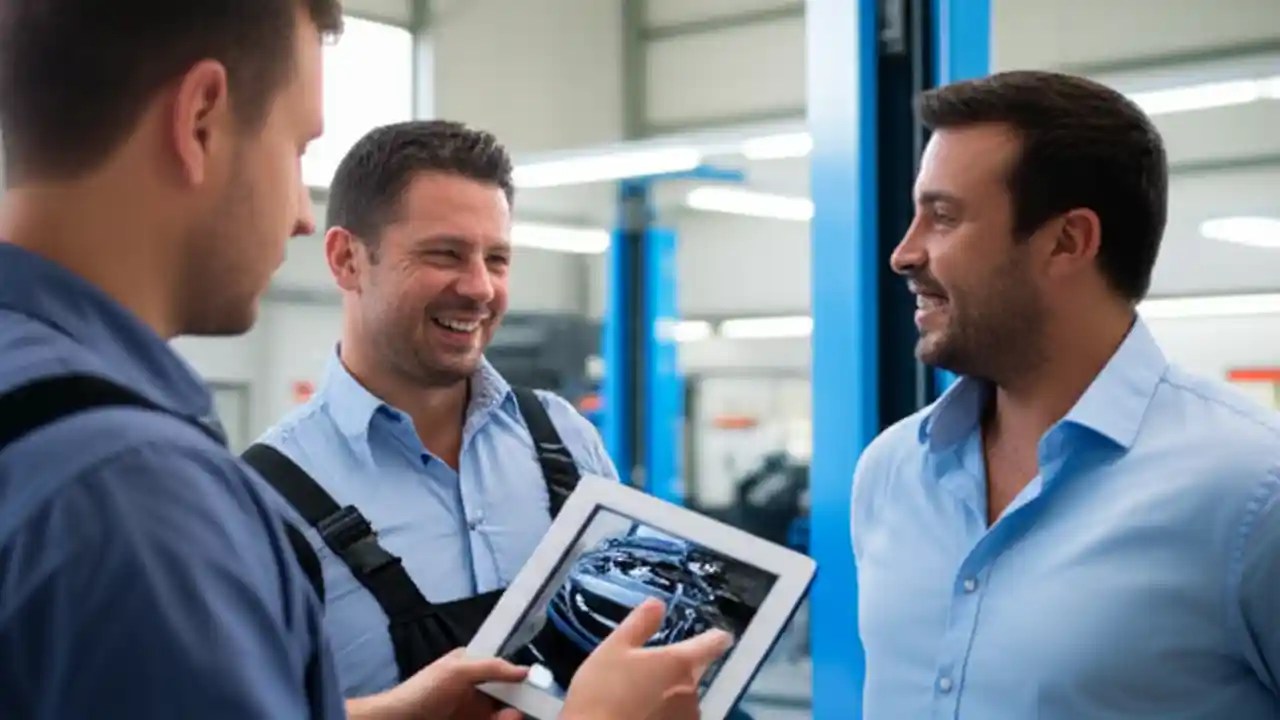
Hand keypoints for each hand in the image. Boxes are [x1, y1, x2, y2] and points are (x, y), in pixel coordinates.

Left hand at [346, 649, 527, 719]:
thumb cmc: (422, 692)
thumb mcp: (457, 671)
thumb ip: (491, 667)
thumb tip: (526, 670)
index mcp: (473, 668)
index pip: (507, 671)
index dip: (524, 680)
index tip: (540, 689)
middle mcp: (477, 691)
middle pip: (511, 698)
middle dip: (521, 705)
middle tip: (523, 712)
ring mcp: (474, 714)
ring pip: (505, 715)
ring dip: (510, 717)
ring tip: (510, 718)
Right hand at [560, 598, 733, 719]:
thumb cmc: (602, 692)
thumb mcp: (613, 649)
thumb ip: (640, 624)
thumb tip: (659, 603)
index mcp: (679, 662)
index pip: (712, 643)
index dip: (715, 638)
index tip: (717, 636)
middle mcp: (691, 690)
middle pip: (691, 674)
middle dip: (674, 673)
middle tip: (642, 676)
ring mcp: (688, 717)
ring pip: (683, 700)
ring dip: (669, 698)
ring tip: (636, 701)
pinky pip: (675, 719)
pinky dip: (664, 717)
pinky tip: (638, 716)